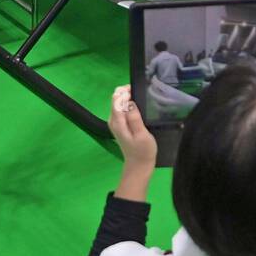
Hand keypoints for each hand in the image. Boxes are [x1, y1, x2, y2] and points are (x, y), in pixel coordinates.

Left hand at [108, 86, 155, 201]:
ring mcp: (115, 122)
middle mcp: (113, 120)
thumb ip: (134, 118)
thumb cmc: (143, 150)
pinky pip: (121, 109)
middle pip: (116, 98)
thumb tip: (130, 102)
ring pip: (119, 103)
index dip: (125, 91)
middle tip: (142, 94)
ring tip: (142, 99)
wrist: (139, 165)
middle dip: (127, 93)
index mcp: (117, 121)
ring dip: (128, 98)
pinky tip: (138, 108)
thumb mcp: (142, 134)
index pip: (116, 98)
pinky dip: (128, 105)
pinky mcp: (120, 125)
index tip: (138, 90)